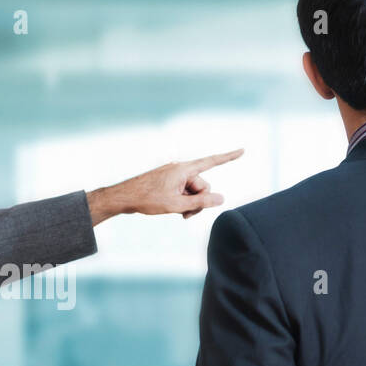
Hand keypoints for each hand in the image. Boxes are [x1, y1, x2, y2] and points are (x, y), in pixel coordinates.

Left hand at [86, 148, 243, 224]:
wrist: (123, 197)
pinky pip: (183, 191)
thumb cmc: (147, 199)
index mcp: (184, 169)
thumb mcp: (177, 204)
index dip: (228, 157)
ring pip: (193, 191)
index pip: (211, 161)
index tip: (242, 151)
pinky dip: (182, 201)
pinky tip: (173, 209)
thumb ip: (201, 202)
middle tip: (186, 214)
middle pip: (203, 185)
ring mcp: (174, 174)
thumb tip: (221, 199)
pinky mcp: (168, 181)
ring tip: (178, 214)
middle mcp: (180, 168)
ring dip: (190, 203)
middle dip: (199, 201)